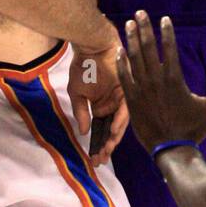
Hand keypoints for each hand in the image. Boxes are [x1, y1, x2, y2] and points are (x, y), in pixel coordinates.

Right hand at [68, 40, 127, 167]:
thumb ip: (81, 112)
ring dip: (114, 136)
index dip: (98, 145)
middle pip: (112, 130)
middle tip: (102, 159)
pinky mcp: (128, 89)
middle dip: (107, 146)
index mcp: (102, 107)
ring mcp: (121, 98)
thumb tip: (84, 132)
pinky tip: (114, 130)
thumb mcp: (77, 93)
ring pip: (121, 122)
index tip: (94, 159)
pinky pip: (127, 108)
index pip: (101, 130)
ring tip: (108, 149)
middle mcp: (113, 105)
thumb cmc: (83, 67)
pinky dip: (121, 120)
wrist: (92, 46)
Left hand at [117, 11, 205, 151]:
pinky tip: (120, 51)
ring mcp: (142, 90)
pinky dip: (122, 63)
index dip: (166, 31)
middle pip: (148, 47)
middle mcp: (156, 80)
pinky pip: (125, 77)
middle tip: (140, 12)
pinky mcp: (132, 101)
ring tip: (129, 24)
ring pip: (134, 58)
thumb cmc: (193, 129)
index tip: (164, 19)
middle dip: (144, 28)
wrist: (172, 151)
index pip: (169, 47)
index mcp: (174, 79)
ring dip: (131, 39)